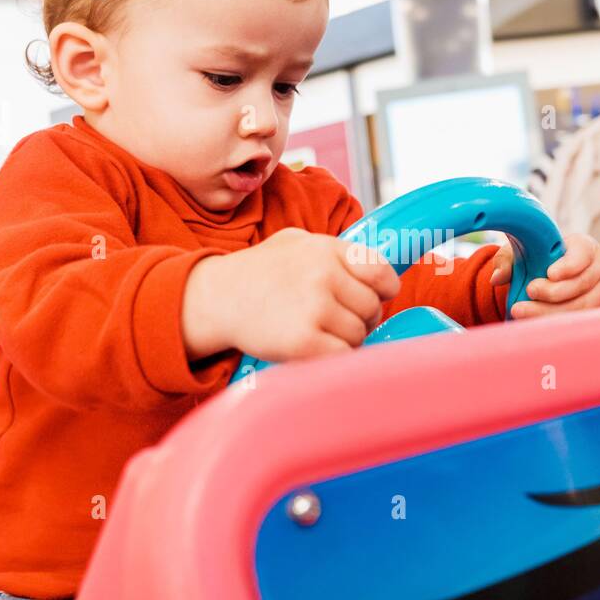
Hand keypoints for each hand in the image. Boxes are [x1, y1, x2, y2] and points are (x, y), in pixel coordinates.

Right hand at [184, 228, 400, 362]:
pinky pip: (343, 355)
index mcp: (327, 249)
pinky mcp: (303, 342)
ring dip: (345, 339)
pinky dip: (334, 357)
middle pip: (372, 308)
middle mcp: (323, 276)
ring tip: (320, 333)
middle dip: (362, 318)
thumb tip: (376, 271)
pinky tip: (315, 348)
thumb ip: (335, 251)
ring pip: (359, 335)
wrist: (216, 297)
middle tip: (338, 321)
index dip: (384, 289)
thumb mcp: (296, 242)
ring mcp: (314, 309)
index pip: (381, 272)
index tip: (376, 297)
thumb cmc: (259, 272)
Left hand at [488, 233, 599, 317]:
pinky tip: (533, 325)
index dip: (569, 266)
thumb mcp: (523, 252)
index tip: (549, 273)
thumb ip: (508, 259)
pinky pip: (578, 325)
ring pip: (580, 309)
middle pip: (580, 285)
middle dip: (553, 292)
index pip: (583, 255)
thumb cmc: (540, 260)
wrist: (553, 277)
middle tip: (529, 290)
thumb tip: (497, 278)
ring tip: (520, 311)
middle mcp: (599, 272)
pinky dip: (554, 326)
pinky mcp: (595, 315)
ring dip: (549, 313)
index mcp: (586, 249)